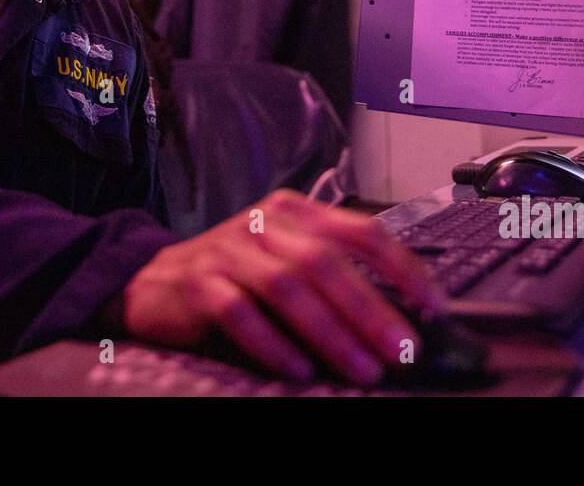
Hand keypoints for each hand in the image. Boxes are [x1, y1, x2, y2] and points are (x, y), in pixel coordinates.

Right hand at [119, 189, 445, 385]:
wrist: (151, 279)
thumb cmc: (234, 274)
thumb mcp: (284, 258)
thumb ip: (332, 273)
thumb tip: (401, 318)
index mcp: (296, 212)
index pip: (361, 231)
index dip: (403, 268)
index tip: (432, 307)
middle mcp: (265, 224)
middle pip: (327, 262)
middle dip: (372, 310)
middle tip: (403, 350)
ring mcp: (229, 250)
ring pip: (287, 287)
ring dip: (331, 332)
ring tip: (363, 369)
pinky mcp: (198, 283)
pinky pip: (239, 313)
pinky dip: (272, 343)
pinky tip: (299, 369)